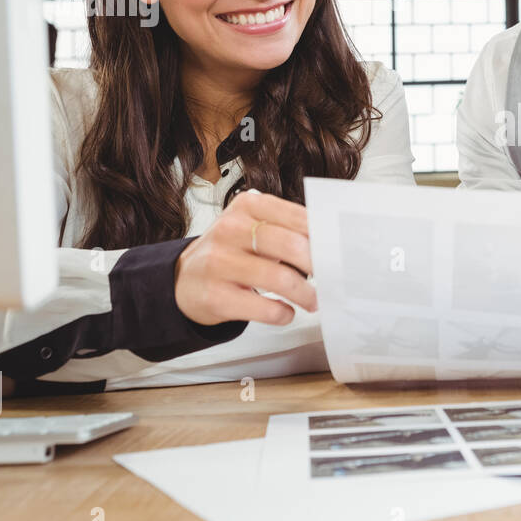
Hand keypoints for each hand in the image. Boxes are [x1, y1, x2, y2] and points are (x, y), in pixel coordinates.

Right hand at [175, 191, 316, 326]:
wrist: (183, 280)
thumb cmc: (228, 253)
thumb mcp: (252, 227)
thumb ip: (286, 229)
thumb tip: (329, 244)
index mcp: (247, 207)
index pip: (297, 217)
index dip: (322, 237)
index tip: (336, 251)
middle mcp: (231, 230)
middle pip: (290, 245)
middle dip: (318, 266)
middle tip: (329, 278)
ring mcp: (220, 263)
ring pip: (279, 278)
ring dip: (305, 294)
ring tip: (312, 300)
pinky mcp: (216, 296)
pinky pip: (264, 307)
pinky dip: (282, 313)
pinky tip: (285, 312)